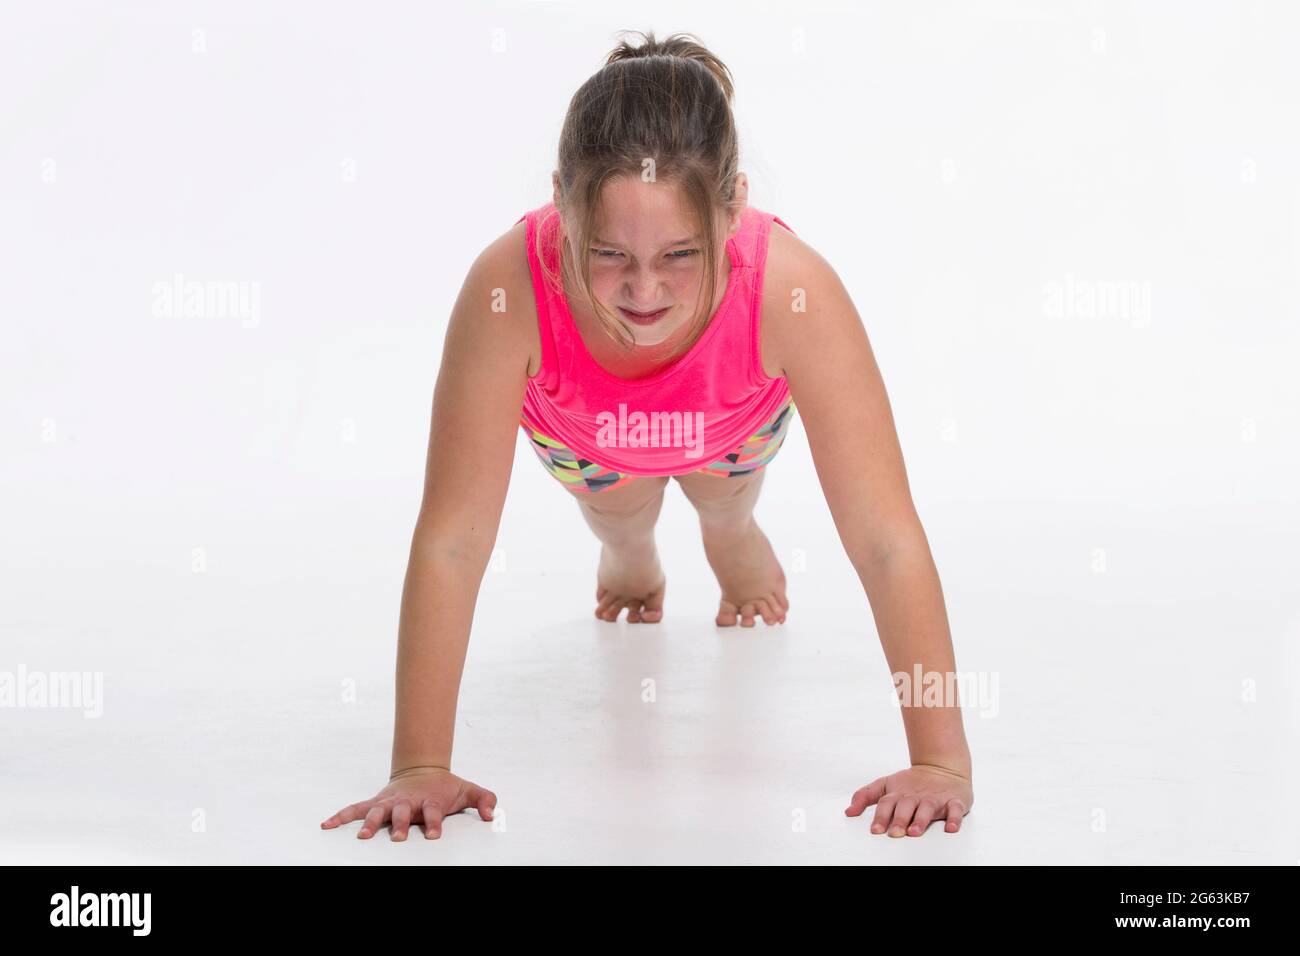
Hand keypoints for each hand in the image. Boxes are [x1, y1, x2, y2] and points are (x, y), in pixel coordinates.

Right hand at [320, 767, 496, 840]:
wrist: (423, 771)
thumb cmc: (445, 787)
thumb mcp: (467, 791)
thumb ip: (484, 799)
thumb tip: (491, 813)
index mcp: (428, 800)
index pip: (432, 812)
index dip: (433, 822)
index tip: (434, 834)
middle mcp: (407, 802)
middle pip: (402, 813)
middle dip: (400, 825)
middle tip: (399, 838)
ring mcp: (389, 803)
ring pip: (377, 812)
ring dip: (370, 824)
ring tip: (362, 837)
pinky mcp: (376, 804)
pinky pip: (355, 809)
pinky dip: (340, 815)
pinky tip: (326, 824)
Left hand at [845, 764, 972, 836]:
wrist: (943, 767)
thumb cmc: (911, 782)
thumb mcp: (886, 784)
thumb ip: (865, 796)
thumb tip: (848, 812)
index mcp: (898, 793)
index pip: (887, 804)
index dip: (880, 816)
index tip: (875, 830)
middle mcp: (915, 796)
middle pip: (906, 807)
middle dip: (899, 820)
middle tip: (894, 834)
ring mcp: (935, 798)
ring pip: (927, 809)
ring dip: (921, 820)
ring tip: (914, 832)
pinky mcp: (954, 801)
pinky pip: (955, 810)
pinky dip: (954, 819)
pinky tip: (950, 828)